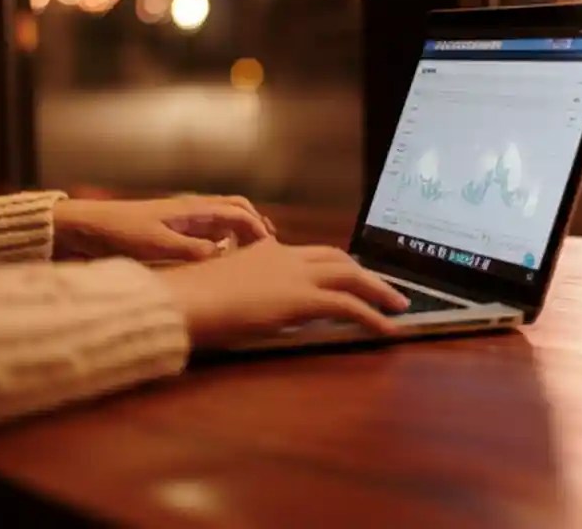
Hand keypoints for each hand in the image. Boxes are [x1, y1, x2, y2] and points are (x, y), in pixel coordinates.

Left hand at [53, 196, 275, 261]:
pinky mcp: (172, 228)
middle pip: (235, 208)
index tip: (270, 247)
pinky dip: (224, 235)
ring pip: (223, 217)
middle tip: (269, 244)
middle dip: (256, 222)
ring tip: (252, 248)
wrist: (86, 228)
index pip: (237, 213)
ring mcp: (182, 218)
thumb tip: (222, 254)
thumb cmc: (119, 233)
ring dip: (241, 228)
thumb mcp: (156, 245)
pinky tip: (221, 253)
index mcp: (192, 209)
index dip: (258, 228)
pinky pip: (208, 227)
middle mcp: (191, 210)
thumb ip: (191, 250)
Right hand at [158, 240, 409, 346]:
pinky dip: (372, 317)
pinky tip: (386, 330)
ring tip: (398, 308)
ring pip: (351, 276)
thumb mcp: (224, 289)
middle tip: (385, 290)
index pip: (312, 254)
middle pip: (339, 259)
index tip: (350, 277)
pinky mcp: (302, 297)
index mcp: (265, 251)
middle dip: (365, 274)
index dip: (336, 266)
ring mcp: (296, 274)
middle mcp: (286, 256)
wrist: (183, 301)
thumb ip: (247, 293)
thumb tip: (261, 309)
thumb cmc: (190, 301)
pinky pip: (348, 306)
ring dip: (379, 292)